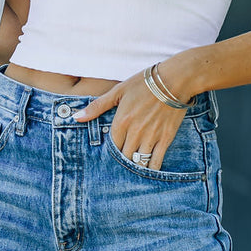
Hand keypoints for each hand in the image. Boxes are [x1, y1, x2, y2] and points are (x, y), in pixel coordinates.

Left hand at [72, 67, 188, 170]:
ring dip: (134, 166)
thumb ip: (97, 107)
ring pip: (138, 162)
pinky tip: (147, 170)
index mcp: (121, 122)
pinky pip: (156, 161)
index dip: (109, 153)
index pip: (111, 147)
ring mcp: (151, 137)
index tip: (109, 156)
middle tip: (120, 165)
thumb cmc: (144, 83)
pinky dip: (151, 168)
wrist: (174, 80)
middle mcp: (135, 133)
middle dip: (121, 161)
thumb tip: (76, 117)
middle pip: (124, 157)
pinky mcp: (166, 139)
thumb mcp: (118, 91)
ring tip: (132, 169)